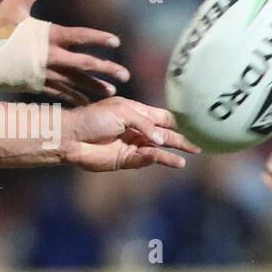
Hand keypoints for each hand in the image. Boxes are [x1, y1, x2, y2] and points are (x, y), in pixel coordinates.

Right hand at [0, 0, 128, 99]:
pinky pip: (61, 93)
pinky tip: (87, 102)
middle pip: (85, 64)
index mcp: (48, 35)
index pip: (81, 36)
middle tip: (125, 75)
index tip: (116, 42)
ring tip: (112, 92)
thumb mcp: (13, 6)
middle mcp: (50, 56)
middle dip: (106, 69)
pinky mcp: (36, 85)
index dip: (99, 38)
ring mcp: (44, 73)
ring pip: (76, 83)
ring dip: (94, 87)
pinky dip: (75, 97)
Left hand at [60, 98, 200, 171]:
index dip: (178, 123)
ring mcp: (132, 145)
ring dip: (172, 153)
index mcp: (137, 113)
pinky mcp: (126, 160)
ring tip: (187, 159)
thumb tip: (162, 140)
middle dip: (181, 141)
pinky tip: (166, 159)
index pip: (163, 118)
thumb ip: (145, 124)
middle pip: (165, 135)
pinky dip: (156, 159)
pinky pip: (145, 159)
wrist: (73, 136)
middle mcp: (137, 130)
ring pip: (158, 150)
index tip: (195, 126)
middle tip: (198, 147)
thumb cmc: (94, 118)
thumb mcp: (123, 112)